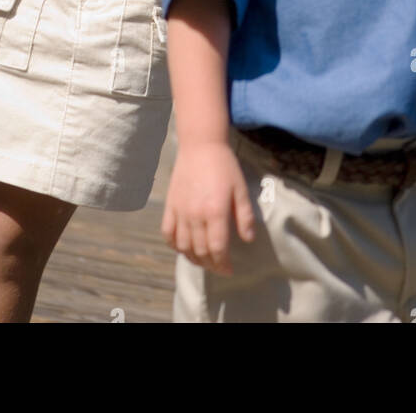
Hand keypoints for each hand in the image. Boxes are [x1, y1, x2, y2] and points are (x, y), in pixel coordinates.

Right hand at [160, 142, 254, 276]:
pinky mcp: (170, 205)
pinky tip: (184, 247)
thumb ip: (245, 216)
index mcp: (215, 211)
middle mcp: (195, 215)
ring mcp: (180, 211)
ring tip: (204, 261)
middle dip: (211, 264)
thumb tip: (248, 240)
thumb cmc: (224, 166)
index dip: (223, 264)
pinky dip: (174, 245)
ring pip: (183, 246)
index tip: (230, 269)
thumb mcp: (241, 189)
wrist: (200, 145)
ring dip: (194, 259)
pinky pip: (167, 233)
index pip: (217, 248)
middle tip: (219, 267)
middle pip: (200, 251)